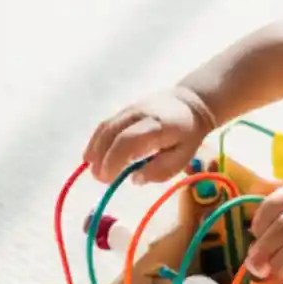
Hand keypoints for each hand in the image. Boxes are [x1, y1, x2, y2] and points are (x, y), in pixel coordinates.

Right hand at [83, 86, 215, 183]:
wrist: (190, 104)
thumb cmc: (187, 136)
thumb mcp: (182, 157)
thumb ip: (161, 169)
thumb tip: (135, 179)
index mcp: (157, 126)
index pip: (128, 140)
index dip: (114, 160)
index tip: (108, 179)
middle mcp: (140, 113)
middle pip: (112, 132)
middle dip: (101, 156)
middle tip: (99, 178)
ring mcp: (131, 108)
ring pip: (106, 127)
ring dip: (95, 148)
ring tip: (92, 169)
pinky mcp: (125, 109)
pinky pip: (106, 124)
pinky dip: (97, 140)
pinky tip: (92, 156)